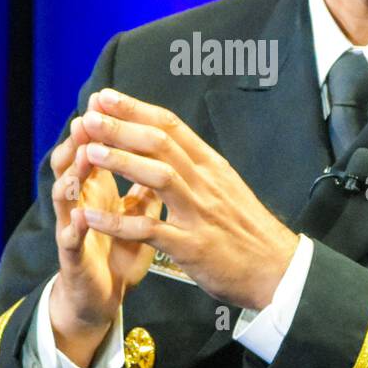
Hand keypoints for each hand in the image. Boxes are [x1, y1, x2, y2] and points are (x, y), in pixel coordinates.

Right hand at [49, 94, 161, 367]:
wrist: (100, 297)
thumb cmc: (118, 252)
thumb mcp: (140, 214)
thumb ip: (146, 184)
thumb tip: (161, 154)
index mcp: (98, 188)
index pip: (95, 147)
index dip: (103, 126)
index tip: (110, 100)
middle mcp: (80, 201)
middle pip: (71, 161)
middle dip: (81, 140)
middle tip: (89, 119)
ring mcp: (72, 227)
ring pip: (64, 194)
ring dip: (73, 175)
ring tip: (83, 158)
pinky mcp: (73, 258)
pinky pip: (71, 240)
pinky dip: (75, 227)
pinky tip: (82, 218)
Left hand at [76, 88, 299, 309]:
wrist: (278, 270)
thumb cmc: (246, 229)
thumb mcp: (225, 186)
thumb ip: (195, 166)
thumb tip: (164, 143)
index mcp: (211, 166)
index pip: (171, 127)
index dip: (135, 109)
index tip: (105, 97)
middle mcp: (205, 183)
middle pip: (161, 145)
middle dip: (122, 127)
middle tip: (89, 116)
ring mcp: (199, 214)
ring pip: (159, 178)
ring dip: (122, 162)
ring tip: (90, 151)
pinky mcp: (192, 247)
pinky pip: (151, 230)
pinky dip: (119, 223)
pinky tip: (92, 216)